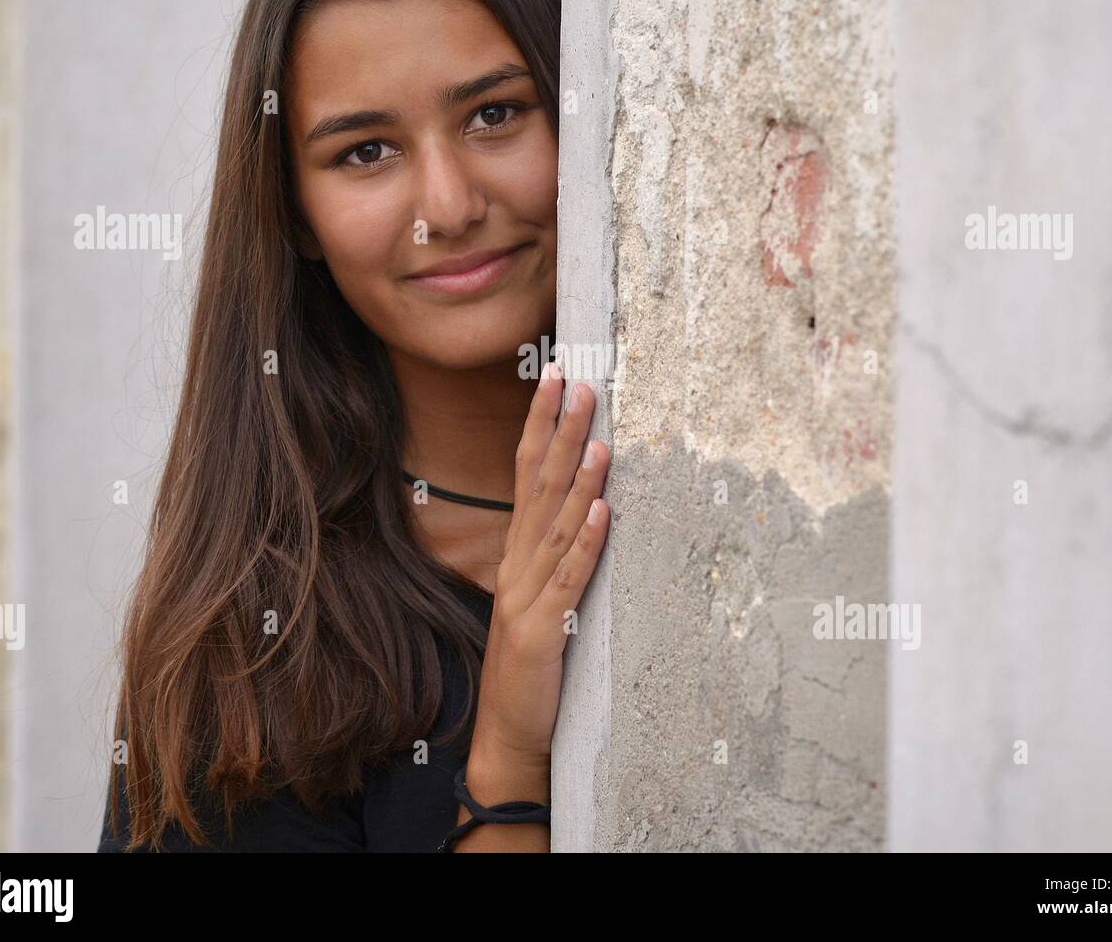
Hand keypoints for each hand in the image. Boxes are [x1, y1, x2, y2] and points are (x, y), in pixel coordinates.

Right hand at [470, 361, 610, 766]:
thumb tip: (587, 503)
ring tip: (599, 437)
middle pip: (538, 485)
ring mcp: (528, 596)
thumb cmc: (530, 662)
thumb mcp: (539, 596)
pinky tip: (604, 512)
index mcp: (518, 552)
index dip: (540, 424)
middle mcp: (519, 564)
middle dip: (559, 431)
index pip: (526, 473)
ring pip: (556, 526)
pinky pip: (569, 580)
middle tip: (578, 383)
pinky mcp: (544, 631)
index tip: (556, 378)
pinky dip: (587, 544)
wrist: (508, 733)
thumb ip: (555, 551)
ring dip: (578, 479)